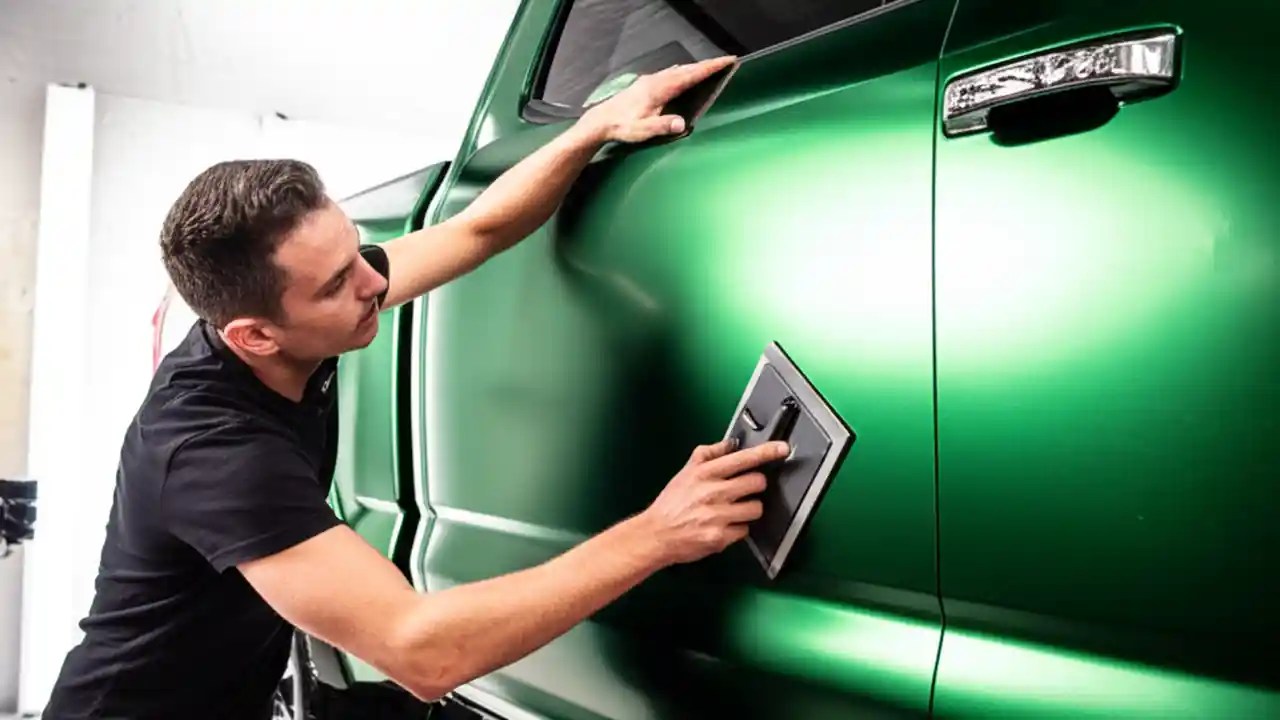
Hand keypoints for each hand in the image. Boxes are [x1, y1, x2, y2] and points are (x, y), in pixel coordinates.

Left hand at [579, 56, 737, 143]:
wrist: (601, 121)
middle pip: (687, 69)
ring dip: (695, 68)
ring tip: (709, 67)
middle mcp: (656, 80)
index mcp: (660, 89)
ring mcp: (650, 81)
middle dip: (707, 65)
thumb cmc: (623, 127)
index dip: (710, 68)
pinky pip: (670, 73)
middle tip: (725, 61)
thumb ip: (663, 126)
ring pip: (678, 70)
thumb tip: (683, 124)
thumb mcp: (643, 130)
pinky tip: (683, 75)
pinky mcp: (646, 84)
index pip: (690, 75)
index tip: (726, 60)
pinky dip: (682, 72)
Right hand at [638, 438, 788, 565]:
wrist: (656, 534)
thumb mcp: (685, 472)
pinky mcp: (720, 537)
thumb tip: (730, 443)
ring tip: (731, 511)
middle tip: (744, 490)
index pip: (743, 458)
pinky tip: (723, 526)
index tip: (782, 449)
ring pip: (756, 508)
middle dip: (755, 486)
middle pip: (757, 483)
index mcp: (705, 473)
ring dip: (749, 509)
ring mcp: (718, 516)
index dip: (767, 452)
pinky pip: (745, 530)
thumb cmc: (671, 504)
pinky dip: (738, 529)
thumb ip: (708, 454)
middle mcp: (713, 492)